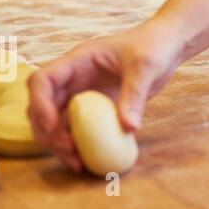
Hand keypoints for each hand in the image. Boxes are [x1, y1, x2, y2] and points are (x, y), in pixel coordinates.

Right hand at [28, 17, 186, 171]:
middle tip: (70, 152)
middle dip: (48, 132)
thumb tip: (128, 128)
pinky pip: (75, 128)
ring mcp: (81, 93)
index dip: (40, 105)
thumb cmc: (154, 46)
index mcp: (78, 61)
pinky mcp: (93, 108)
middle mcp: (73, 78)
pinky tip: (87, 160)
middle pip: (41, 107)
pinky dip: (76, 144)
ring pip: (54, 122)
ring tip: (78, 163)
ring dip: (58, 144)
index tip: (53, 127)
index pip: (42, 81)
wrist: (168, 46)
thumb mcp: (145, 67)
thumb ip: (135, 95)